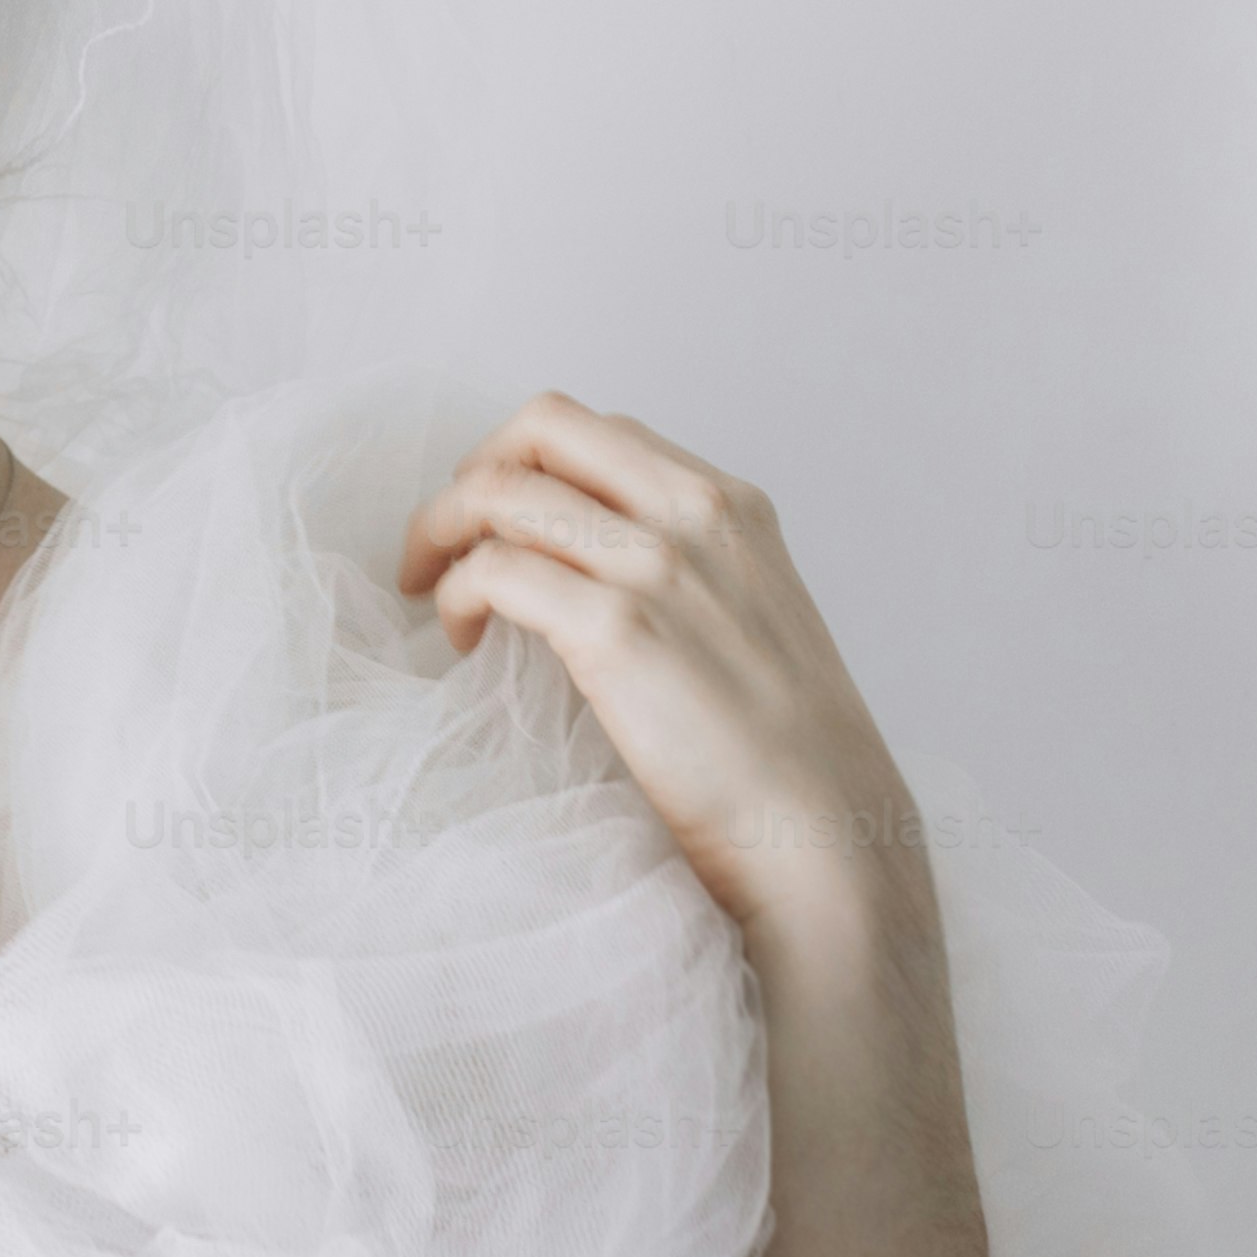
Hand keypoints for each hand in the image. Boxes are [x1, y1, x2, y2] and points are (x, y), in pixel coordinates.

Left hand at [396, 395, 945, 979]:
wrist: (821, 828)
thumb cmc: (783, 752)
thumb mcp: (750, 614)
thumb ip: (684, 567)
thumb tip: (583, 559)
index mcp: (731, 505)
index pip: (600, 431)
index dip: (528, 463)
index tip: (496, 519)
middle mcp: (694, 513)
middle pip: (541, 428)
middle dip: (473, 473)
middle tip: (443, 540)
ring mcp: (655, 566)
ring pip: (501, 491)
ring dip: (443, 534)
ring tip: (435, 594)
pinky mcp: (614, 631)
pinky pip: (493, 572)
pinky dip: (458, 595)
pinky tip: (462, 639)